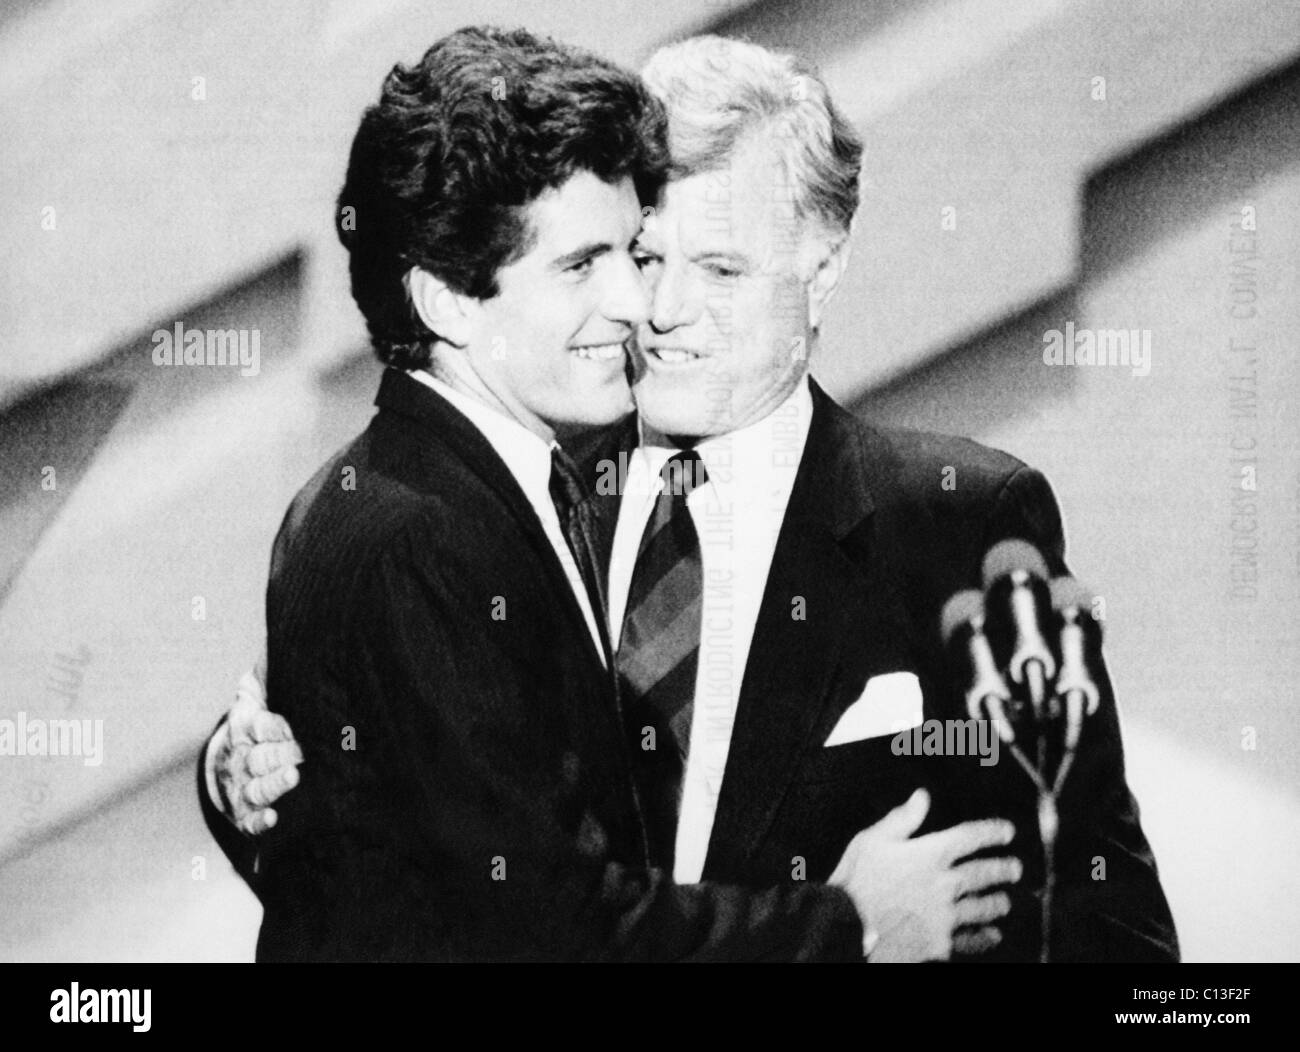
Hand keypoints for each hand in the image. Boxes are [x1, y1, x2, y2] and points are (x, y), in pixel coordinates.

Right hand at [211, 670, 302, 834]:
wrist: (229, 760)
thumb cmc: (258, 718)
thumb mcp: (259, 689)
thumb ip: (269, 671)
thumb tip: (283, 645)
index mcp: (244, 726)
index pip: (255, 726)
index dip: (272, 726)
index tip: (291, 726)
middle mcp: (240, 758)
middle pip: (257, 758)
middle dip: (278, 754)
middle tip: (301, 751)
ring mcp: (241, 788)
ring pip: (255, 788)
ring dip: (272, 784)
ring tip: (292, 777)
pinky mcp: (246, 814)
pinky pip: (250, 821)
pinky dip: (259, 822)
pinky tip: (274, 818)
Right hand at [829, 788, 1019, 961]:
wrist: (848, 927)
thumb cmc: (855, 882)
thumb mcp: (872, 841)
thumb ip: (901, 819)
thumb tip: (923, 796)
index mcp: (929, 855)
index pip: (969, 838)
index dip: (991, 832)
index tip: (1007, 831)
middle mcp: (944, 885)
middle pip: (982, 874)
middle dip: (1002, 869)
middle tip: (1015, 868)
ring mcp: (944, 916)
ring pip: (980, 908)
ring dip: (996, 903)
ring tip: (1005, 901)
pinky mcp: (939, 943)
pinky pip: (970, 939)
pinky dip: (984, 937)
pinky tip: (992, 935)